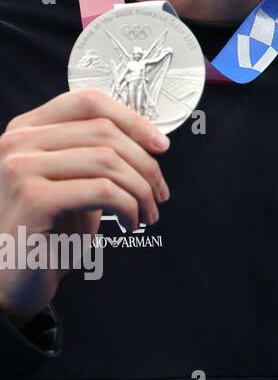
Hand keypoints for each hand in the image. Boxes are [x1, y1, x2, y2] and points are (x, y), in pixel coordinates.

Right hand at [0, 90, 169, 327]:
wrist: (15, 278)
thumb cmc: (49, 230)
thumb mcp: (74, 180)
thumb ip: (95, 151)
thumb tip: (147, 134)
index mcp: (27, 130)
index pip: (87, 101)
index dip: (133, 119)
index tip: (160, 146)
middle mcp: (16, 143)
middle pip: (104, 132)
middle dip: (146, 164)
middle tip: (159, 192)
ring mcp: (19, 169)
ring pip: (108, 160)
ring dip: (141, 189)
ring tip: (147, 212)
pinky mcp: (32, 199)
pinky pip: (102, 191)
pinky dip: (128, 206)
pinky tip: (129, 222)